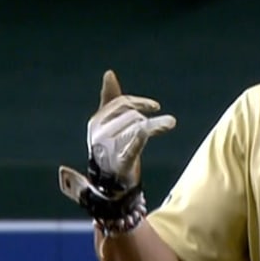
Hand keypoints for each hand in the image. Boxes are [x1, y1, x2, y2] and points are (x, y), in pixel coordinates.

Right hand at [58, 70, 176, 222]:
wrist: (110, 187)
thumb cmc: (111, 150)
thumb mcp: (109, 123)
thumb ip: (110, 98)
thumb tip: (109, 73)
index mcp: (96, 122)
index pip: (121, 103)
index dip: (140, 102)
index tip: (155, 107)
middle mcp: (98, 134)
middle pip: (130, 114)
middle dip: (145, 117)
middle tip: (155, 126)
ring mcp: (107, 149)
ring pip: (136, 126)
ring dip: (154, 126)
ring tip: (163, 127)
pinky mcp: (121, 163)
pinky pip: (134, 144)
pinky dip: (146, 134)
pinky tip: (162, 125)